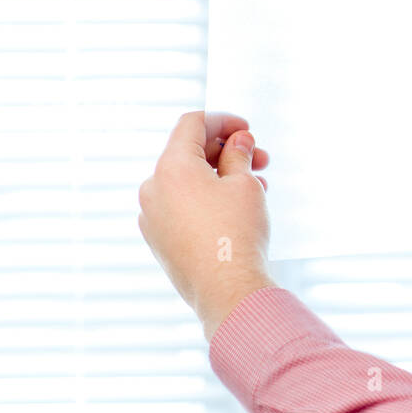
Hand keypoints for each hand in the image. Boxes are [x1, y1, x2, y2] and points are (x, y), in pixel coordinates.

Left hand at [138, 112, 276, 340]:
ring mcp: (153, 216)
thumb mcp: (246, 186)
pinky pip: (181, 208)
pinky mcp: (159, 240)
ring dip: (218, 178)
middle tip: (258, 159)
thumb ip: (239, 156)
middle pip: (189, 154)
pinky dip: (205, 200)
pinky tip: (233, 210)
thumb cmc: (237, 236)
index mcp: (171, 167)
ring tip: (254, 188)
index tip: (246, 130)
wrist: (227, 291)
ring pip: (186, 183)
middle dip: (226, 152)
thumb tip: (238, 142)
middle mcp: (153, 188)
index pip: (192, 125)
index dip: (223, 121)